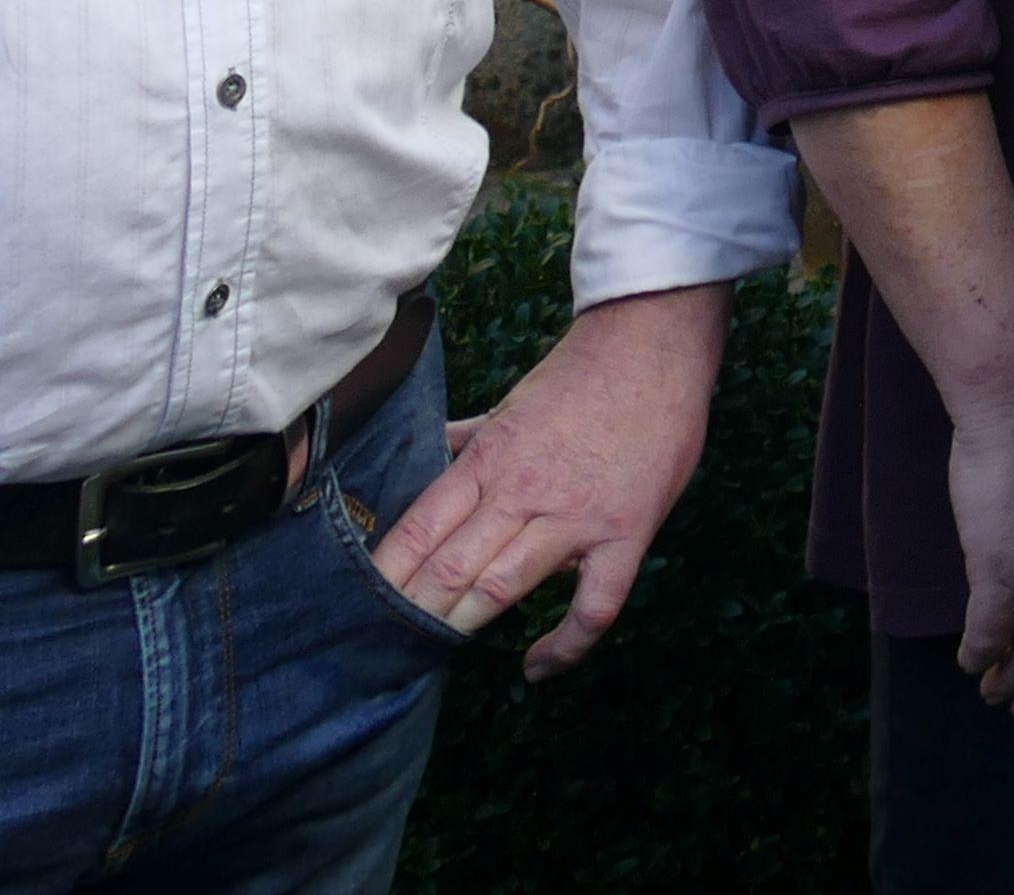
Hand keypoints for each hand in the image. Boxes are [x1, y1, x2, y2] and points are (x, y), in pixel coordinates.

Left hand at [369, 284, 727, 681]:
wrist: (654, 347)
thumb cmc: (579, 377)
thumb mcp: (511, 404)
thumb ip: (468, 438)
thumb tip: (427, 450)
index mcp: (488, 460)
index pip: (419, 529)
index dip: (386, 576)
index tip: (359, 609)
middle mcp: (522, 492)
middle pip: (449, 566)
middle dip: (413, 613)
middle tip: (386, 647)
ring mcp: (575, 516)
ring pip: (503, 586)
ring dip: (465, 623)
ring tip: (439, 652)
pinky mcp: (626, 534)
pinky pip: (594, 606)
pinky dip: (565, 645)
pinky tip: (537, 666)